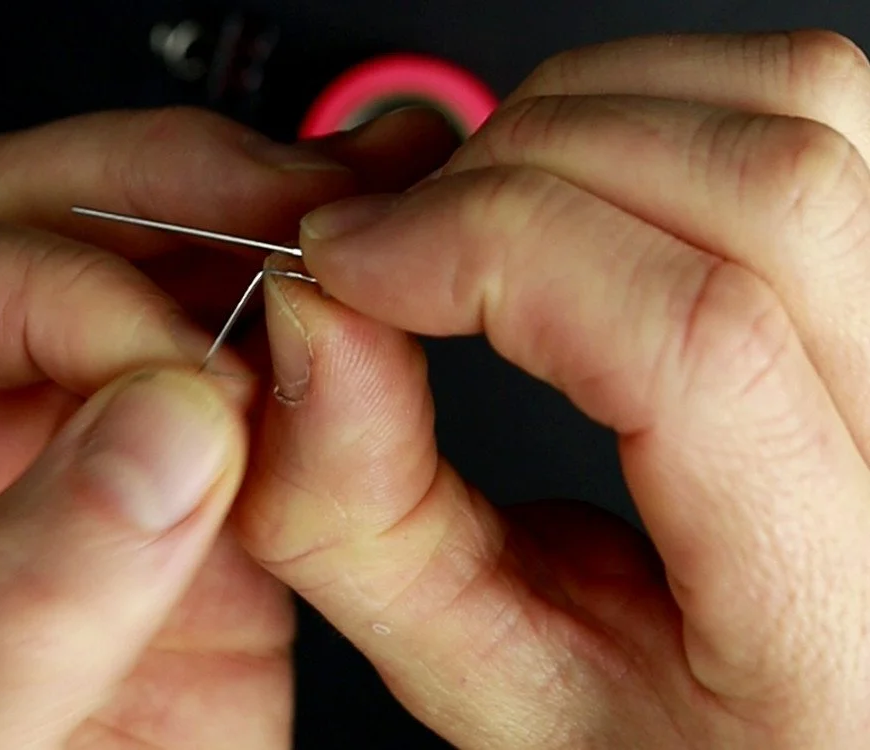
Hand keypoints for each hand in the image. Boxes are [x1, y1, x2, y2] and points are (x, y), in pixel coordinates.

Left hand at [0, 106, 457, 748]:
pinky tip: (383, 318)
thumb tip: (161, 437)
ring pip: (183, 293)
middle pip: (51, 228)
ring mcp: (105, 462)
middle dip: (177, 197)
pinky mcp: (213, 514)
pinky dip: (338, 360)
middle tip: (286, 207)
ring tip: (357, 210)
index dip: (60, 283)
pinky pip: (279, 405)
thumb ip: (20, 608)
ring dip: (271, 242)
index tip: (169, 352)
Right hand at [232, 31, 869, 747]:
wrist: (785, 717)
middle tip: (404, 237)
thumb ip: (369, 523)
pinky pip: (810, 111)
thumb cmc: (663, 734)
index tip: (354, 259)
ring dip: (590, 114)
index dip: (487, 248)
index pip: (690, 336)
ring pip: (800, 113)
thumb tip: (315, 326)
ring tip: (484, 207)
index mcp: (833, 604)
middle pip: (760, 185)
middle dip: (517, 169)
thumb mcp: (493, 678)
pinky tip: (578, 182)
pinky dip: (657, 97)